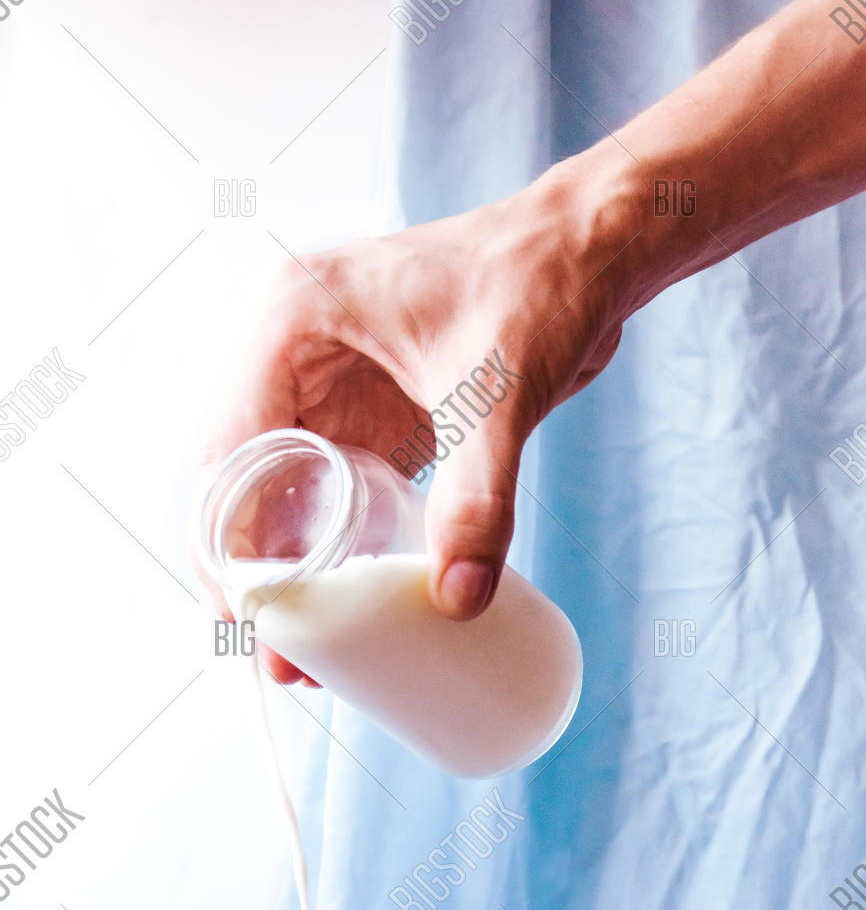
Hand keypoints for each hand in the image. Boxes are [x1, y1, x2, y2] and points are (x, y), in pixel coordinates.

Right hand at [194, 161, 631, 681]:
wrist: (593, 252)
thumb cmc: (538, 284)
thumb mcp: (497, 393)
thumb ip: (477, 496)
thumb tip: (457, 599)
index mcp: (292, 324)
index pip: (228, 451)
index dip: (229, 544)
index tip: (252, 620)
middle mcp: (296, 354)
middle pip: (247, 483)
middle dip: (256, 574)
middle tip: (283, 657)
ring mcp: (333, 385)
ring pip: (287, 494)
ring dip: (292, 571)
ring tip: (312, 653)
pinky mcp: (376, 413)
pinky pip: (339, 493)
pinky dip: (338, 551)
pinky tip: (351, 607)